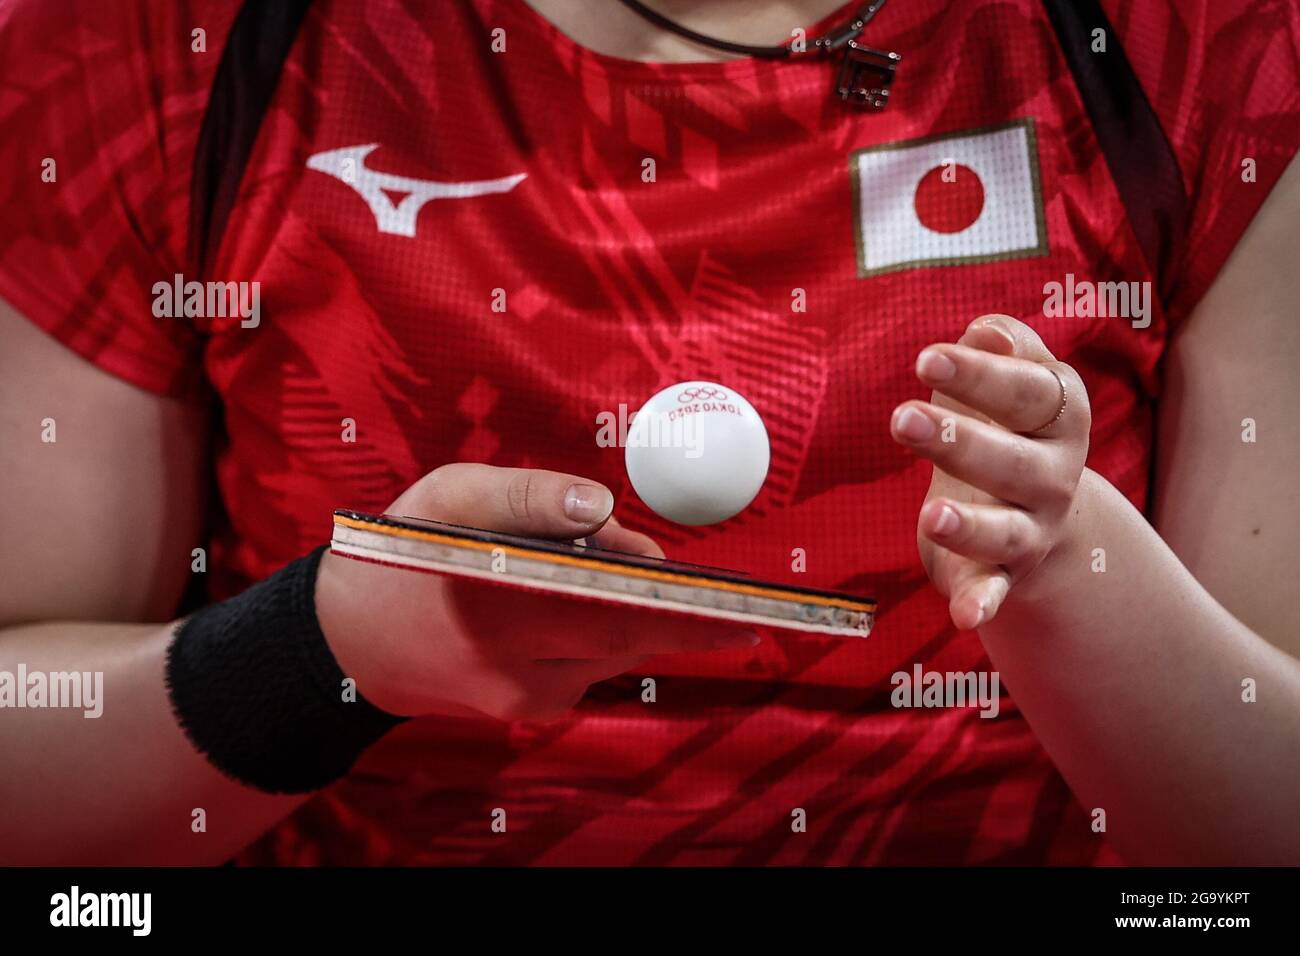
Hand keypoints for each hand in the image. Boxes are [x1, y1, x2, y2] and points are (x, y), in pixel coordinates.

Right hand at [314, 463, 757, 720]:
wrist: (353, 642)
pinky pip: (594, 662)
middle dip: (671, 601)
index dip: (686, 612)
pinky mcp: (531, 708)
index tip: (744, 612)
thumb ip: (530, 497)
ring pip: (617, 648)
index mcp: (501, 604)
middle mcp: (520, 665)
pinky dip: (604, 628)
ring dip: (634, 608)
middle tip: (706, 586)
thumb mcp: (453, 496)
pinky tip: (576, 601)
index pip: (614, 612)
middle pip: (630, 634)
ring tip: (615, 571)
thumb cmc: (407, 555)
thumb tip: (602, 508)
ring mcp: (528, 695)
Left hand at [891, 315, 1091, 629]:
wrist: (1035, 509)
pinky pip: (993, 591)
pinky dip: (981, 604)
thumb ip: (1004, 347)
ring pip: (1005, 533)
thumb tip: (985, 332)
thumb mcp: (1013, 379)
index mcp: (1060, 417)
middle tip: (901, 418)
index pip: (1028, 392)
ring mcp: (1031, 531)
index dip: (979, 375)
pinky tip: (964, 617)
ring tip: (930, 515)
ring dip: (969, 526)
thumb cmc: (1008, 423)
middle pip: (1013, 462)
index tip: (925, 359)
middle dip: (959, 441)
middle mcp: (1055, 477)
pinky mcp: (1001, 575)